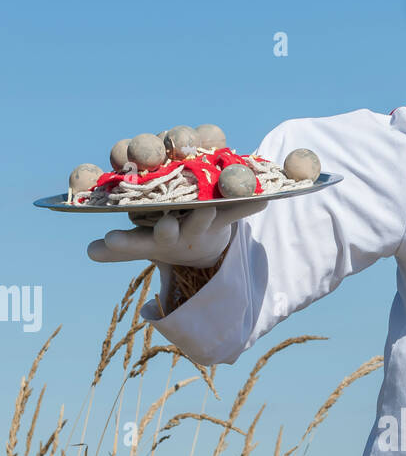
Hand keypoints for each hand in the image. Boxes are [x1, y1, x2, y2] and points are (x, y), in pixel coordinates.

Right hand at [86, 203, 259, 270]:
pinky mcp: (225, 218)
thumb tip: (90, 253)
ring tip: (208, 211)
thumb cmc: (164, 236)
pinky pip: (238, 210)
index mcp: (158, 238)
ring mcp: (203, 226)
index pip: (141, 240)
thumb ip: (119, 246)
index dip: (124, 244)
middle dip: (168, 230)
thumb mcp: (140, 243)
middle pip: (173, 230)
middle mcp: (181, 233)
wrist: (200, 250)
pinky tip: (264, 201)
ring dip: (207, 214)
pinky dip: (250, 205)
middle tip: (165, 228)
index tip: (114, 241)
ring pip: (205, 216)